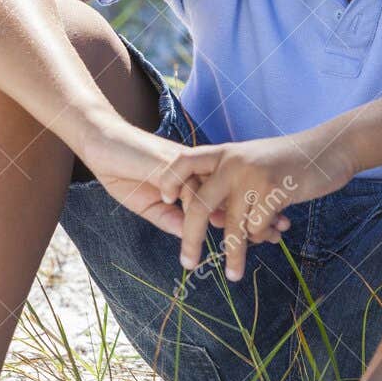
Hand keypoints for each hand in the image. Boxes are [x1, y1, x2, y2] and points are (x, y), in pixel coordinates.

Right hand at [76, 120, 288, 244]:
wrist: (100, 142)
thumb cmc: (123, 171)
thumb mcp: (150, 205)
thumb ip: (171, 220)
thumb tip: (190, 238)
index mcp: (193, 179)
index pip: (225, 199)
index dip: (247, 214)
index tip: (271, 230)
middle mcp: (195, 170)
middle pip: (232, 194)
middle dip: (256, 214)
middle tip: (280, 233)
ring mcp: (186, 166)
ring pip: (220, 193)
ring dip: (241, 215)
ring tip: (260, 235)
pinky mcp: (173, 164)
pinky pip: (194, 190)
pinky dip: (208, 210)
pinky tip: (223, 226)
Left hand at [159, 131, 349, 280]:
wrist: (329, 149)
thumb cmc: (289, 160)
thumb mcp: (252, 159)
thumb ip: (229, 179)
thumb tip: (207, 215)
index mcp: (224, 153)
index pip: (184, 162)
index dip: (170, 181)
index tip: (165, 200)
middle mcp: (233, 163)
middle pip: (200, 206)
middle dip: (191, 239)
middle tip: (187, 264)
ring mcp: (253, 177)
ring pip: (233, 227)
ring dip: (234, 255)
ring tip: (232, 276)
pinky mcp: (273, 192)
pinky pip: (257, 228)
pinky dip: (263, 236)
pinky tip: (274, 232)